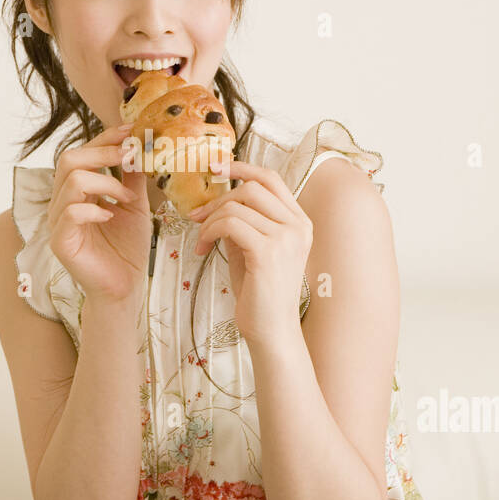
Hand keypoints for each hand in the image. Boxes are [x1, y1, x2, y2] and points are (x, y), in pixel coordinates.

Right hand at [47, 123, 151, 303]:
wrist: (125, 286)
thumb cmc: (126, 248)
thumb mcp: (134, 205)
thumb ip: (132, 178)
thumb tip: (139, 145)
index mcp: (76, 191)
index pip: (81, 154)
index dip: (104, 138)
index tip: (131, 130)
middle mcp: (62, 202)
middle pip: (68, 159)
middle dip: (102, 153)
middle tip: (130, 156)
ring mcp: (58, 222)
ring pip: (71, 181)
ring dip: (105, 182)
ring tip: (126, 198)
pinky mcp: (61, 242)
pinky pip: (70, 213)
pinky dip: (94, 208)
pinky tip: (111, 215)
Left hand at [187, 159, 312, 343]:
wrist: (272, 331)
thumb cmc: (260, 294)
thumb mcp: (253, 250)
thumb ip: (245, 223)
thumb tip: (219, 203)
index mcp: (300, 222)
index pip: (272, 179)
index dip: (242, 168)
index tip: (216, 168)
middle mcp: (298, 226)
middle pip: (252, 187)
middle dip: (219, 199)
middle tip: (198, 217)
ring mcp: (286, 238)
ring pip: (237, 205)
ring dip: (210, 220)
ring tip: (202, 240)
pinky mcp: (268, 252)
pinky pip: (229, 224)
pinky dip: (209, 231)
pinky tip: (203, 248)